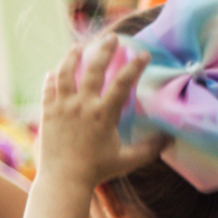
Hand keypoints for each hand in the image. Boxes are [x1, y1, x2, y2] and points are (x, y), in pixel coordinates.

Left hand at [36, 35, 168, 184]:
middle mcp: (82, 106)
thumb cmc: (97, 171)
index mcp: (103, 114)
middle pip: (93, 69)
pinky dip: (51, 79)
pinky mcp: (47, 113)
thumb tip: (170, 138)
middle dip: (104, 50)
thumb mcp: (128, 160)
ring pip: (65, 73)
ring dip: (72, 56)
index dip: (134, 66)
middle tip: (111, 37)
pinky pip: (48, 89)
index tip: (143, 53)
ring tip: (78, 46)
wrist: (63, 180)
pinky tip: (53, 71)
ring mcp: (62, 108)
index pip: (122, 82)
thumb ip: (150, 148)